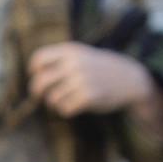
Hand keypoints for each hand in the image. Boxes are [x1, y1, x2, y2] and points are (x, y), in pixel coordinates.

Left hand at [25, 42, 162, 121]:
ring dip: (53, 103)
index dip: (33, 71)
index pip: (38, 59)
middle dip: (36, 92)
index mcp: (71, 51)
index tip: (36, 77)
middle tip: (38, 97)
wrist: (129, 79)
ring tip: (62, 101)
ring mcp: (81, 80)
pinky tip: (72, 107)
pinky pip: (64, 109)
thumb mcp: (82, 55)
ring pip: (52, 98)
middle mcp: (74, 64)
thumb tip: (33, 75)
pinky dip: (65, 110)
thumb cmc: (100, 68)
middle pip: (40, 81)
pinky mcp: (88, 97)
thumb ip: (60, 60)